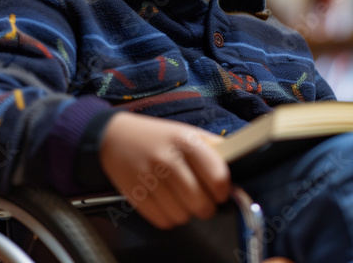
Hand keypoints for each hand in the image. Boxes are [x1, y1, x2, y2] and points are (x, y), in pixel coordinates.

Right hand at [99, 112, 231, 228]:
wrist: (114, 137)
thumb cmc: (157, 136)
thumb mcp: (186, 132)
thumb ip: (212, 147)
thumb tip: (238, 161)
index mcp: (185, 141)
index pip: (218, 177)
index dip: (223, 191)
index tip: (220, 192)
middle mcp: (168, 160)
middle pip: (201, 203)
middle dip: (207, 207)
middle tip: (203, 201)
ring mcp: (149, 178)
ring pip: (182, 216)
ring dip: (187, 213)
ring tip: (182, 200)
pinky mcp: (135, 195)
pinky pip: (163, 220)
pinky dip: (169, 217)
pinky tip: (167, 203)